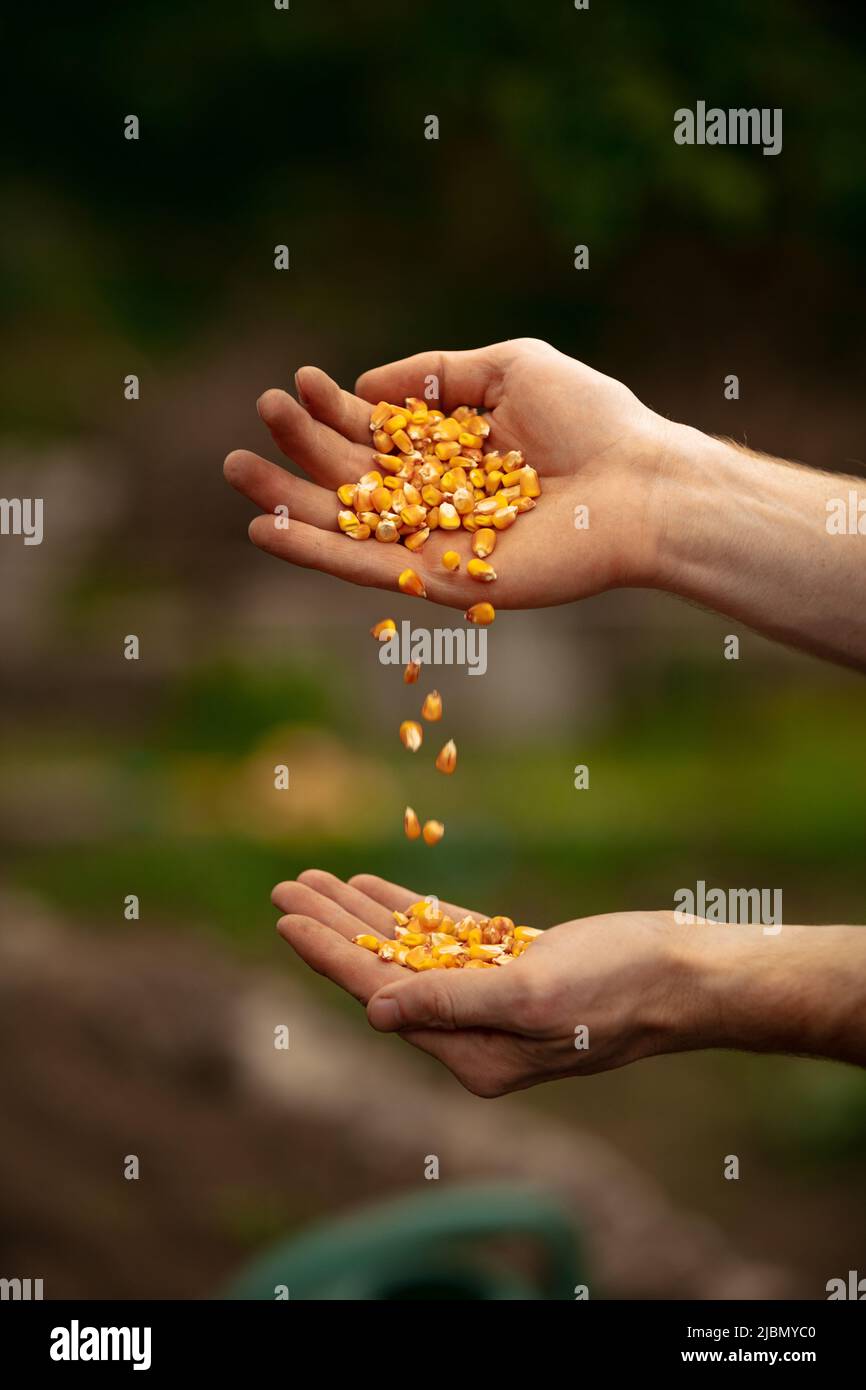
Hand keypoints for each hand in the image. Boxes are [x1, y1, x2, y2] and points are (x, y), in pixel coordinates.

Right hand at [224, 339, 668, 609]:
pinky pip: (364, 567)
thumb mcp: (508, 369)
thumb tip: (364, 385)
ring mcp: (434, 542)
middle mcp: (437, 498)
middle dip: (300, 447)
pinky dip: (312, 552)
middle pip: (349, 477)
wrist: (635, 484)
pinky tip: (264, 531)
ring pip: (344, 523)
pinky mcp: (438, 581)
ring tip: (237, 470)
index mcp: (451, 449)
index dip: (335, 408)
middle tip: (260, 412)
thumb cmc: (589, 419)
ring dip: (287, 500)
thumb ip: (433, 374)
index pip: (375, 431)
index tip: (300, 380)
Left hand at [271, 870, 686, 1096]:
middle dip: (332, 928)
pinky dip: (408, 911)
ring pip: (409, 950)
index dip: (329, 954)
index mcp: (473, 1054)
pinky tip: (374, 887)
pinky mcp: (514, 968)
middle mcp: (475, 1034)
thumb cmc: (620, 986)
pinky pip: (445, 939)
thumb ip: (451, 1003)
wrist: (688, 974)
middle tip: (284, 887)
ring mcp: (494, 1000)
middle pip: (384, 971)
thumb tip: (376, 1013)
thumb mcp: (532, 993)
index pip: (381, 996)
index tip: (286, 918)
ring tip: (314, 879)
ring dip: (361, 914)